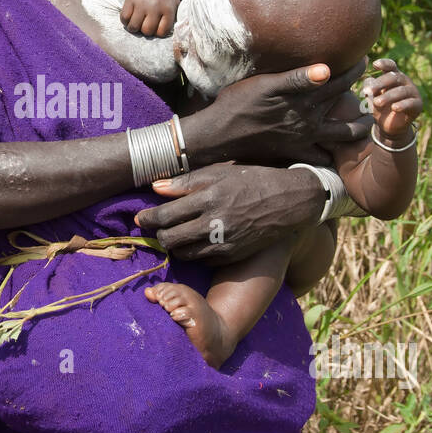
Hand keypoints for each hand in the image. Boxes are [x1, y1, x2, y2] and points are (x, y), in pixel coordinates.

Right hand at [120, 0, 178, 36]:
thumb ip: (179, 19)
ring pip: (133, 26)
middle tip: (146, 25)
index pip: (161, 32)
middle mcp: (154, 5)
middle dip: (146, 31)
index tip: (158, 27)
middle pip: (147, 30)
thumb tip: (182, 35)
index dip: (158, 32)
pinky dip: (126, 21)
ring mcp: (141, 2)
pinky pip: (124, 18)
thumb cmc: (165, 0)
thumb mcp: (176, 7)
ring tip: (137, 23)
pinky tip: (131, 17)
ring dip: (134, 28)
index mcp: (168, 9)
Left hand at [134, 162, 326, 263]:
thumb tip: (155, 188)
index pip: (166, 215)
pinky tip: (196, 242)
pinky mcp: (234, 255)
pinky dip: (194, 253)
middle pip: (171, 239)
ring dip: (174, 246)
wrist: (290, 201)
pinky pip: (203, 260)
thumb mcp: (220, 172)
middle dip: (158, 235)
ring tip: (174, 235)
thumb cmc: (252, 180)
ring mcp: (225, 242)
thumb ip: (185, 182)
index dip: (148, 219)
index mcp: (209, 198)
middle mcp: (215, 223)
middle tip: (155, 229)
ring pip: (185, 253)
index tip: (141, 218)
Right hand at [184, 59, 370, 167]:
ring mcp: (302, 138)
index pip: (337, 82)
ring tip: (368, 124)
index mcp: (303, 100)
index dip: (354, 70)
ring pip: (339, 135)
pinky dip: (331, 153)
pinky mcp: (293, 150)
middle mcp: (308, 121)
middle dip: (362, 98)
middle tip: (375, 90)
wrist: (220, 134)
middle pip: (343, 107)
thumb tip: (328, 70)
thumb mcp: (265, 85)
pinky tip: (336, 149)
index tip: (367, 58)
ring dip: (356, 128)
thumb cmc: (238, 103)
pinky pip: (319, 155)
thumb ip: (297, 78)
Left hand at [364, 57, 421, 139]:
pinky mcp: (418, 105)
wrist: (389, 126)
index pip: (391, 67)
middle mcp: (405, 82)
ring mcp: (413, 92)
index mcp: (394, 77)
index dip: (384, 64)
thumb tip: (368, 79)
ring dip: (388, 96)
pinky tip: (394, 108)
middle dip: (380, 83)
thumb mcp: (372, 97)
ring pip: (401, 91)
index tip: (375, 65)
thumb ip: (370, 88)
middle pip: (394, 77)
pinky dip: (402, 105)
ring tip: (376, 103)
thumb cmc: (380, 107)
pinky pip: (411, 103)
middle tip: (368, 91)